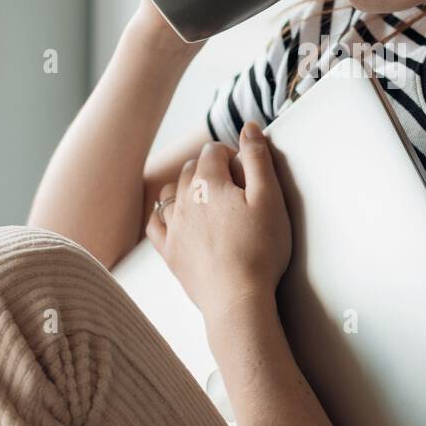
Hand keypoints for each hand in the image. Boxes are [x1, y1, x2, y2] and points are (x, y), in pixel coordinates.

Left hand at [144, 121, 292, 324]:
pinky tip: (175, 217)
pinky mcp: (169, 252)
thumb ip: (258, 159)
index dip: (230, 153)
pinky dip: (162, 214)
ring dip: (184, 187)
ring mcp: (173, 227)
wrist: (237, 299)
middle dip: (208, 168)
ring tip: (205, 198)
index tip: (246, 168)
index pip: (212, 151)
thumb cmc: (260, 250)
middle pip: (190, 169)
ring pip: (169, 193)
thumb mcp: (270, 199)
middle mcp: (184, 200)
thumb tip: (249, 126)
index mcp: (209, 182)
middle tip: (232, 183)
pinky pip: (155, 224)